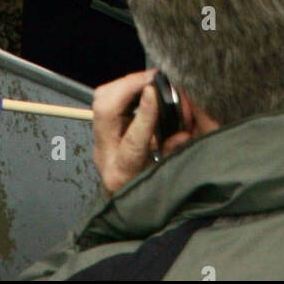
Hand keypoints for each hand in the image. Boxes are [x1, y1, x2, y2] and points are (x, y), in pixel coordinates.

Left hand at [92, 69, 188, 195]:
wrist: (121, 205)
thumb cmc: (144, 194)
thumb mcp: (164, 179)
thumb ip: (173, 154)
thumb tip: (183, 133)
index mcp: (123, 172)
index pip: (131, 140)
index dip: (145, 113)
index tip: (154, 91)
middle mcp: (105, 154)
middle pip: (104, 111)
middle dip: (128, 86)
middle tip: (154, 78)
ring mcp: (100, 140)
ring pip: (101, 100)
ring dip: (126, 84)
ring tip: (149, 79)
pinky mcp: (101, 129)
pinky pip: (106, 99)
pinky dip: (124, 87)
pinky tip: (142, 86)